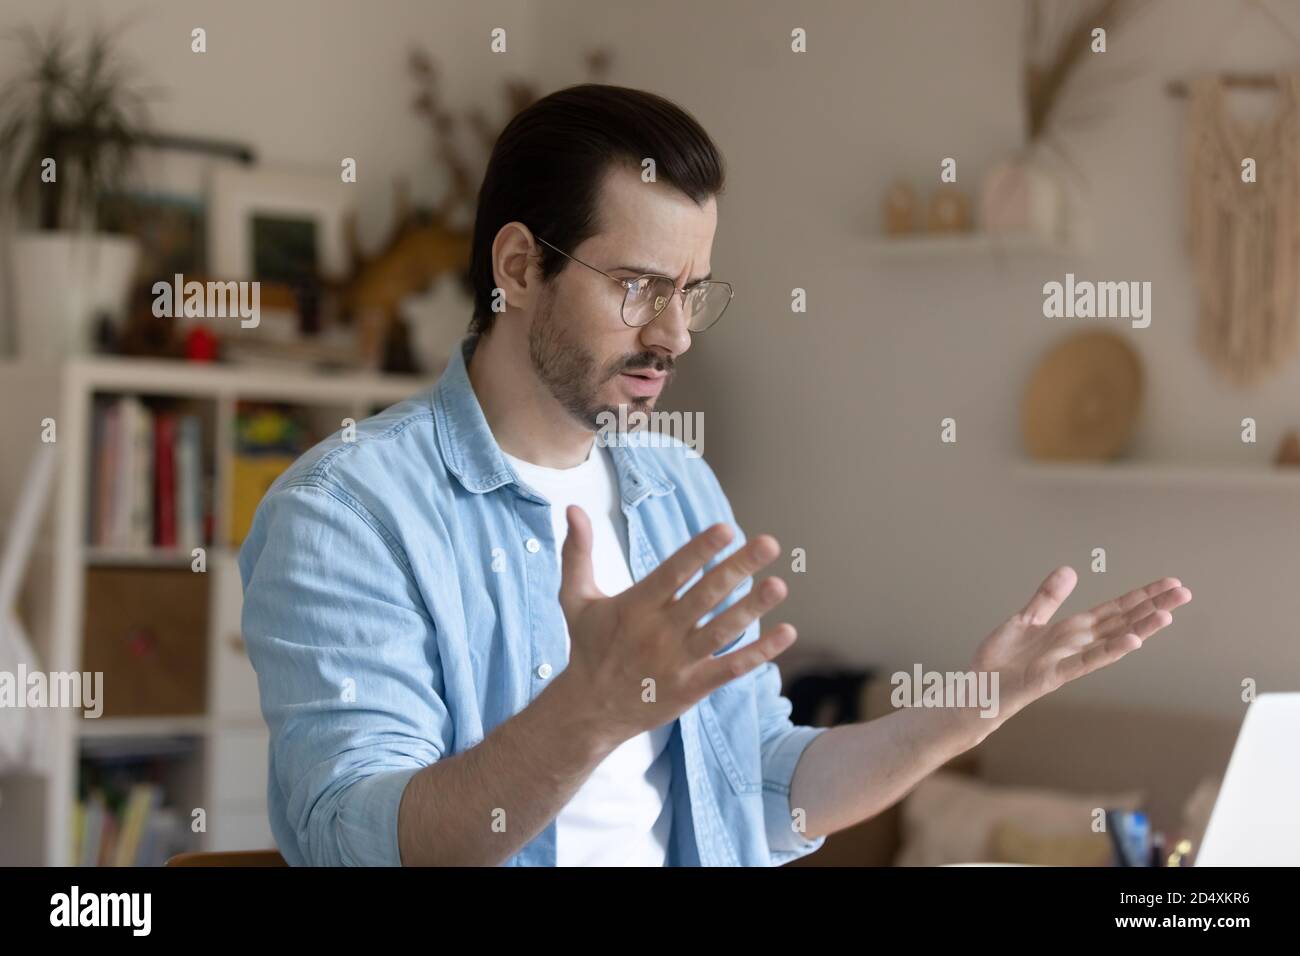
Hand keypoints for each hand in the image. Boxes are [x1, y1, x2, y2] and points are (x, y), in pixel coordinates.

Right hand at [554, 505, 796, 747]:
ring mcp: (678, 661)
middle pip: (705, 596)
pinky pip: (731, 668)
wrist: (590, 710)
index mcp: (635, 606)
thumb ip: (578, 553)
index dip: (700, 551)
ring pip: (722, 631)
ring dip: (753, 608)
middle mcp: (659, 632)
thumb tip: (572, 508)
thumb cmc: (587, 647)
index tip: (727, 529)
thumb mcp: (575, 599)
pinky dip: (760, 652)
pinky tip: (786, 632)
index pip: (673, 573)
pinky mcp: (693, 687)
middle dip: (738, 568)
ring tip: (780, 585)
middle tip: (769, 543)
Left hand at [972, 567, 1192, 728]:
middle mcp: (1076, 644)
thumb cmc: (1002, 659)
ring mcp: (1068, 660)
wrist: (979, 688)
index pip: (1113, 610)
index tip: (1169, 583)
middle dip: (1152, 607)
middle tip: (1185, 592)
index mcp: (1071, 630)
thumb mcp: (1026, 619)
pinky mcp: (1054, 675)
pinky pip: (1086, 662)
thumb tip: (1071, 569)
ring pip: (1111, 642)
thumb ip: (1048, 597)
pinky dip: (1110, 651)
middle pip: (1121, 622)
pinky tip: (1133, 641)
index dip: (1140, 596)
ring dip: (1140, 629)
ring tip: (1168, 614)